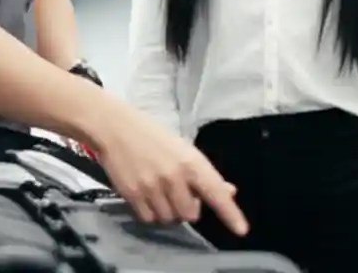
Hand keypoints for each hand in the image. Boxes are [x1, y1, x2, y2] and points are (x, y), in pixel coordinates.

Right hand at [89, 103, 247, 236]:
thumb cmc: (153, 136)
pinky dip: (150, 213)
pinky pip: (149, 219)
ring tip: (159, 190)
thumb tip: (229, 191)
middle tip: (177, 192)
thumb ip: (205, 173)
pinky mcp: (133, 195)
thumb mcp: (183, 149)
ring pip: (169, 219)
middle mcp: (174, 176)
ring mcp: (153, 187)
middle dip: (186, 208)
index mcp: (191, 162)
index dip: (230, 213)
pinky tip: (147, 195)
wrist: (116, 128)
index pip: (215, 192)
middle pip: (190, 214)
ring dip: (167, 211)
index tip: (241, 229)